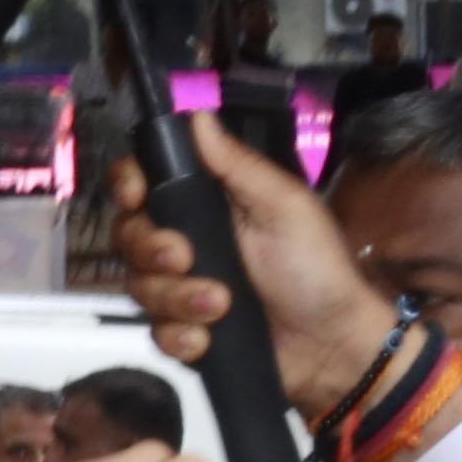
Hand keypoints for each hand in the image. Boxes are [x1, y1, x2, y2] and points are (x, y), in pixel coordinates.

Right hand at [108, 115, 395, 420]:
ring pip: (139, 287)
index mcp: (209, 203)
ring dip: (176, 298)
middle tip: (185, 258)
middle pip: (129, 234)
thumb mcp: (286, 207)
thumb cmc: (318, 269)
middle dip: (151, 248)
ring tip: (221, 306)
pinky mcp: (186, 333)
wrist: (333, 347)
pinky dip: (180, 337)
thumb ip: (239, 165)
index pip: (145, 181)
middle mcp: (188, 241)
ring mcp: (182, 290)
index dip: (128, 184)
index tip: (136, 196)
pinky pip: (156, 333)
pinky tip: (208, 340)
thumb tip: (198, 115)